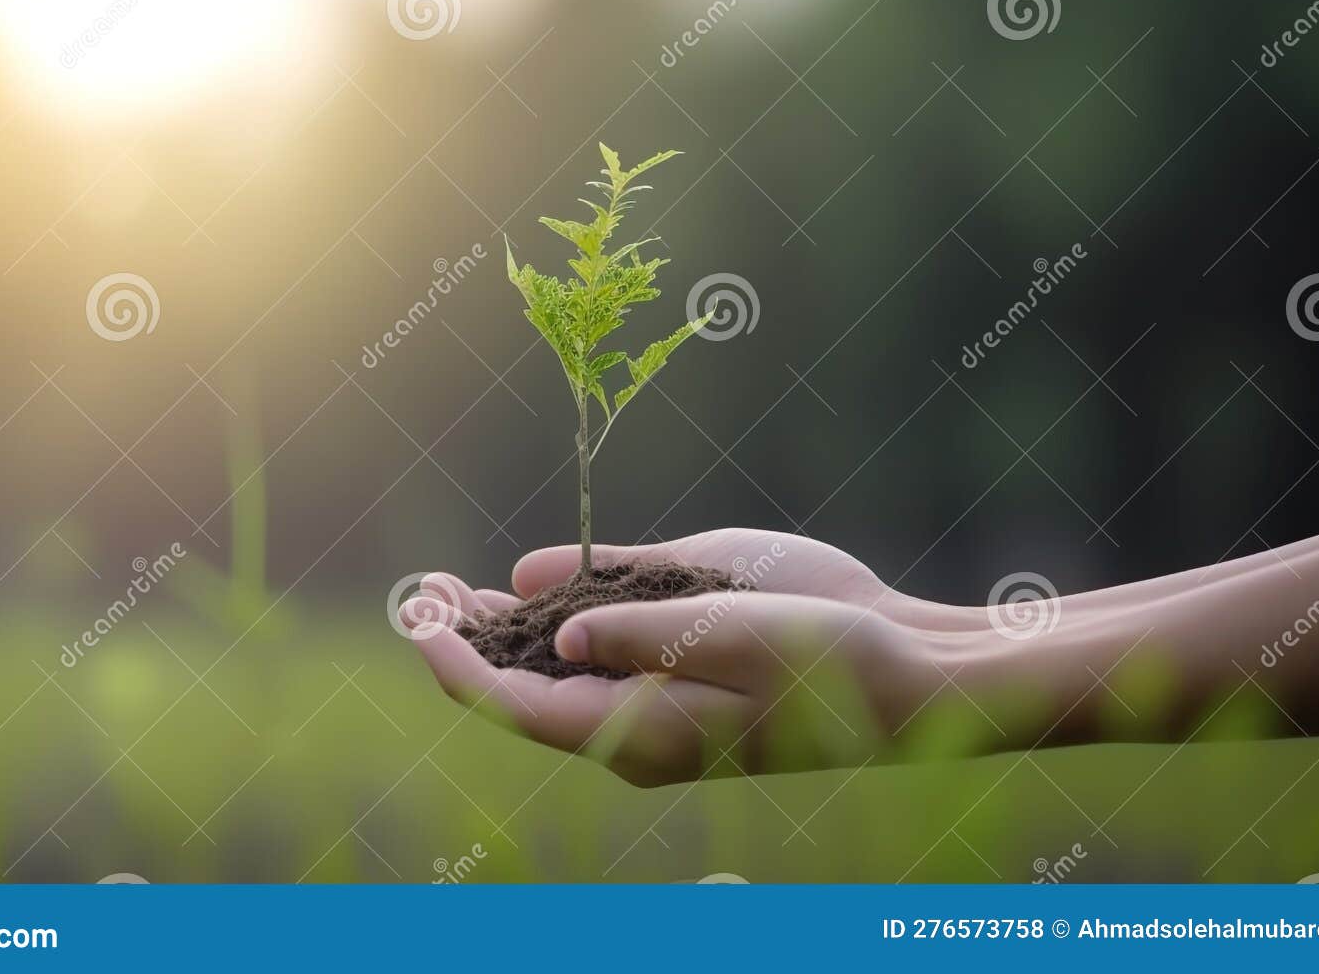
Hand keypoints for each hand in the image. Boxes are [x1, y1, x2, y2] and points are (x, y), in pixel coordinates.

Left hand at [398, 531, 963, 786]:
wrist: (901, 667)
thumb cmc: (824, 660)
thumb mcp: (726, 636)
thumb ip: (634, 632)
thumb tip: (553, 632)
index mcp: (633, 732)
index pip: (512, 705)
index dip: (454, 661)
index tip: (417, 615)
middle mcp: (631, 719)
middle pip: (519, 688)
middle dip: (464, 640)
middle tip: (419, 589)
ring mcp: (653, 688)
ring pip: (553, 665)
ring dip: (498, 627)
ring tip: (442, 589)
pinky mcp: (678, 655)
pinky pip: (599, 639)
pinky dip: (553, 611)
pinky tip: (517, 587)